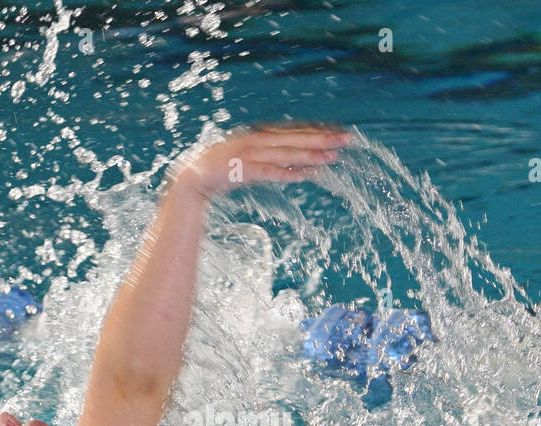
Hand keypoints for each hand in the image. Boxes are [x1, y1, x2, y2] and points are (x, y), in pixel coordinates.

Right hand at [170, 124, 351, 198]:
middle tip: (347, 139)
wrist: (193, 177)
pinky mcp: (243, 170)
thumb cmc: (223, 170)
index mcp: (261, 137)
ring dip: (310, 155)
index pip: (295, 133)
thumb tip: (299, 166)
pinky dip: (287, 173)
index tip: (340, 134)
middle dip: (323, 139)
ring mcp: (250, 154)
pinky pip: (269, 172)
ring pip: (287, 154)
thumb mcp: (253, 162)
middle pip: (296, 139)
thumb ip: (275, 162)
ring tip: (333, 157)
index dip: (318, 133)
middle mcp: (258, 142)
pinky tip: (305, 174)